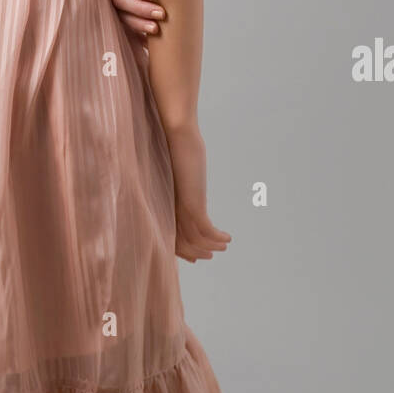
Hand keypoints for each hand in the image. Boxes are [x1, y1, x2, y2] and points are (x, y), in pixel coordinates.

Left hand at [164, 122, 231, 263]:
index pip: (171, 237)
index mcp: (165, 203)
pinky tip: (228, 237)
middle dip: (198, 252)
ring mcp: (182, 208)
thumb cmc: (174, 148)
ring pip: (195, 240)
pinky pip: (206, 230)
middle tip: (212, 255)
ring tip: (224, 245)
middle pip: (182, 243)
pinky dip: (217, 237)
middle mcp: (171, 209)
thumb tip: (185, 184)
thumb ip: (181, 183)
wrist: (176, 135)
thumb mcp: (179, 172)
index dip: (183, 250)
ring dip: (212, 246)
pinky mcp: (193, 203)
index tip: (196, 257)